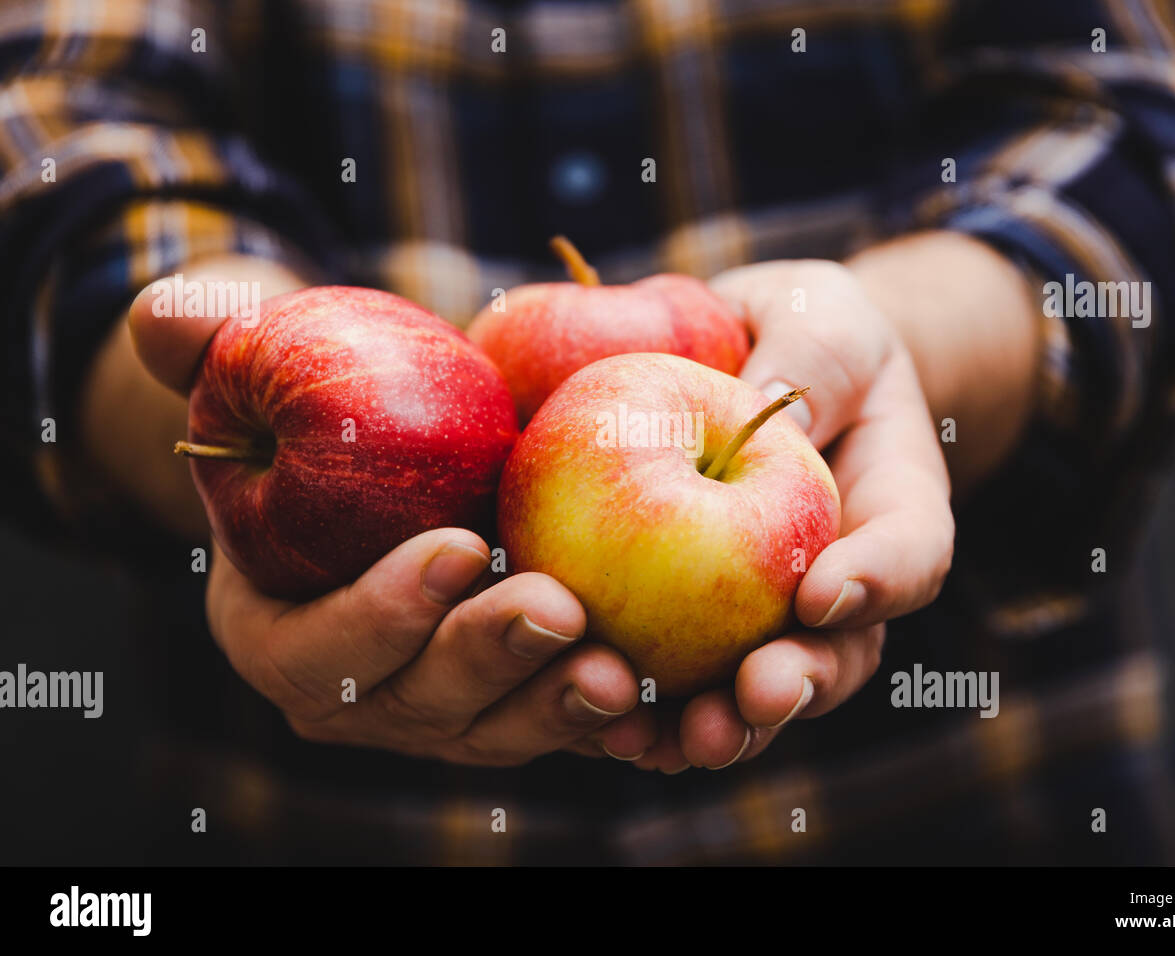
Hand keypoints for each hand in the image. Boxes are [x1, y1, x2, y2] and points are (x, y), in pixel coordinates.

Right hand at [126, 258, 658, 763]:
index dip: (379, 611)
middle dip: (485, 662)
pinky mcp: (518, 702)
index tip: (454, 546)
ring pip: (500, 730)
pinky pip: (563, 722)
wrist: (401, 462)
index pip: (316, 647)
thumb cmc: (320, 414)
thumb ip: (208, 347)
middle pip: (420, 704)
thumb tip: (167, 318)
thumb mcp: (261, 371)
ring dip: (559, 707)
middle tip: (557, 608)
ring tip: (622, 669)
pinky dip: (613, 718)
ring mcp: (447, 710)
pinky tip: (664, 685)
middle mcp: (364, 693)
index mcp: (281, 634)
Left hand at [624, 260, 953, 771]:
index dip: (877, 582)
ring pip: (756, 691)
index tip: (821, 594)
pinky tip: (599, 725)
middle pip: (838, 653)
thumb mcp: (818, 318)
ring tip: (670, 742)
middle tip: (756, 696)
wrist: (754, 367)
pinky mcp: (694, 626)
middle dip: (798, 684)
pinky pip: (676, 679)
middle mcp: (840, 583)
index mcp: (892, 508)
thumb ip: (809, 358)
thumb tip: (773, 406)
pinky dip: (645, 710)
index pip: (910, 551)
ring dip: (719, 726)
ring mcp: (769, 616)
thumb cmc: (803, 334)